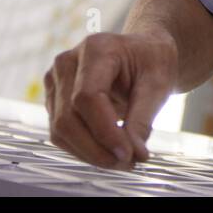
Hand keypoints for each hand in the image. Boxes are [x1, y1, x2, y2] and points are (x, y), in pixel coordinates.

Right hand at [44, 31, 178, 169]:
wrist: (142, 52)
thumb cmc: (151, 61)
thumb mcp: (158, 84)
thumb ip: (143, 118)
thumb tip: (135, 154)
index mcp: (96, 49)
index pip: (87, 97)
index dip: (104, 131)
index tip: (128, 154)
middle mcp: (68, 62)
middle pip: (68, 117)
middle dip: (97, 149)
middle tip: (128, 163)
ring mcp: (56, 80)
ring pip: (61, 129)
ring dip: (90, 153)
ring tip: (122, 161)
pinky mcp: (54, 99)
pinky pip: (61, 132)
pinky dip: (83, 148)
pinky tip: (108, 152)